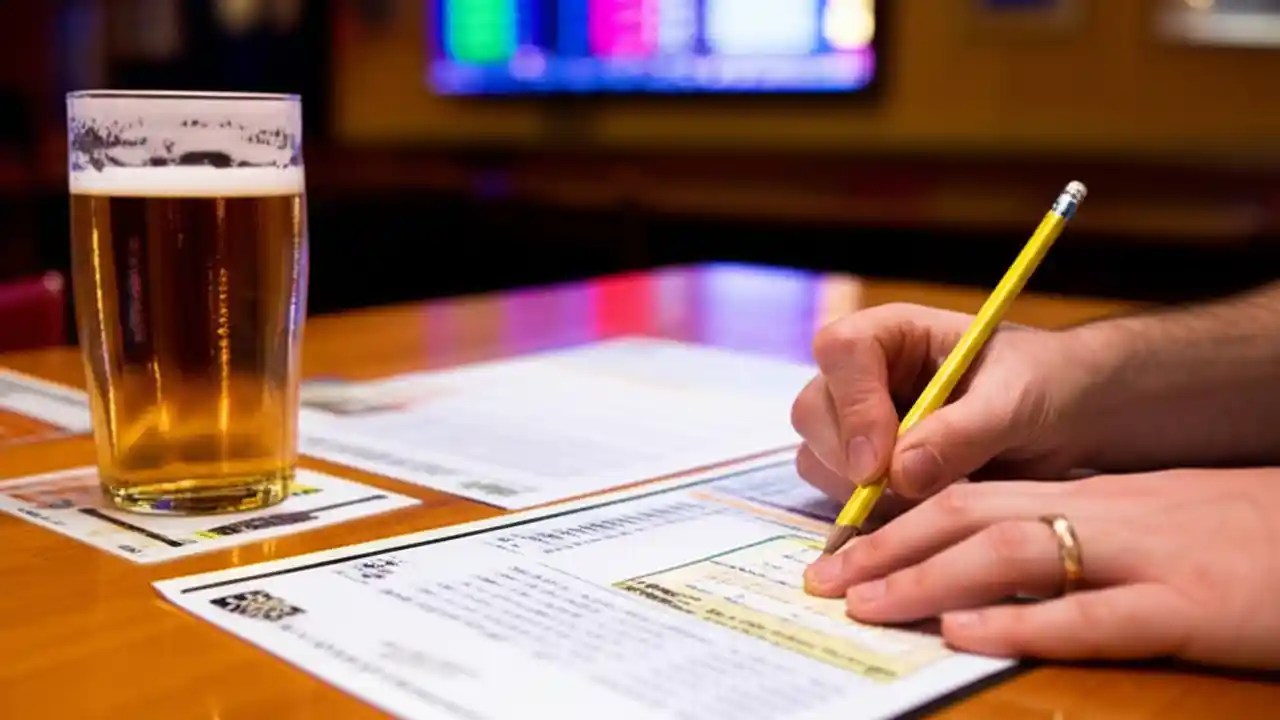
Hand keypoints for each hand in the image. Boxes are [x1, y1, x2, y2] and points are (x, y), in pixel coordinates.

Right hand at [792, 303, 1090, 502]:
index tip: (879, 463)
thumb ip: (961, 432)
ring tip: (927, 501)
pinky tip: (920, 515)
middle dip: (850, 460)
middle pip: (814, 410)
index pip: (841, 351)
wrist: (1072, 419)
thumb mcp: (1018, 401)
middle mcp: (864, 374)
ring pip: (817, 457)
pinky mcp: (865, 468)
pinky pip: (837, 494)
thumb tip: (900, 474)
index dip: (853, 406)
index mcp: (894, 333)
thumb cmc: (1049, 385)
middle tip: (904, 495)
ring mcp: (859, 422)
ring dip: (858, 492)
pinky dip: (868, 515)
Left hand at [802, 468, 1279, 669]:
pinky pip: (1093, 614)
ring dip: (928, 579)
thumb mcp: (1159, 522)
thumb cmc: (1254, 534)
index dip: (901, 524)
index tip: (844, 553)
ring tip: (866, 605)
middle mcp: (1110, 515)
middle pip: (974, 515)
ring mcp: (1149, 558)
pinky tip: (965, 634)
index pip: (976, 496)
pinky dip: (1021, 621)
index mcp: (1098, 497)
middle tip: (823, 581)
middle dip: (889, 548)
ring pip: (1015, 552)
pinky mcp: (1193, 608)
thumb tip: (1003, 558)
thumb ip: (1084, 533)